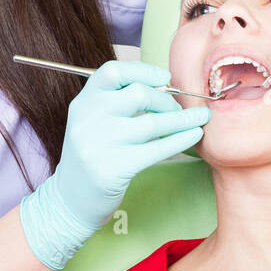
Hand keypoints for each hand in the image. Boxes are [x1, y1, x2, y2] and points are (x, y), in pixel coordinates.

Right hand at [19, 60, 209, 269]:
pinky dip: (180, 139)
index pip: (112, 72)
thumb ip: (116, 103)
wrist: (70, 200)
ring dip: (183, 119)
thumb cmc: (93, 156)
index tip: (165, 77)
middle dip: (167, 100)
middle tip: (179, 109)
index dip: (143, 70)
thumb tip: (166, 86)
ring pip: (153, 122)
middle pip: (139, 94)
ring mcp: (99, 144)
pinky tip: (194, 135)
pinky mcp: (114, 169)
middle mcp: (88, 118)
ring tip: (200, 119)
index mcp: (83, 102)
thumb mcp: (93, 122)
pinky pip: (157, 149)